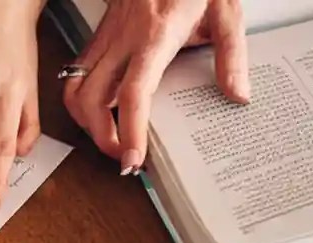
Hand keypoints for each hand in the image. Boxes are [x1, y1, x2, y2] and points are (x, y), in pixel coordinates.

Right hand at [64, 0, 247, 172]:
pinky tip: (97, 114)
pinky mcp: (97, 38)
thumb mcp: (224, 11)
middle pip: (93, 100)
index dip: (130, 130)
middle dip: (102, 137)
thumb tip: (237, 94)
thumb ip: (232, 55)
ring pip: (75, 91)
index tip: (133, 158)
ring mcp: (105, 39)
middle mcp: (122, 40)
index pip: (134, 93)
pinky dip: (79, 103)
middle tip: (124, 156)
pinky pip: (75, 77)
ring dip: (86, 123)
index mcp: (154, 36)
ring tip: (109, 140)